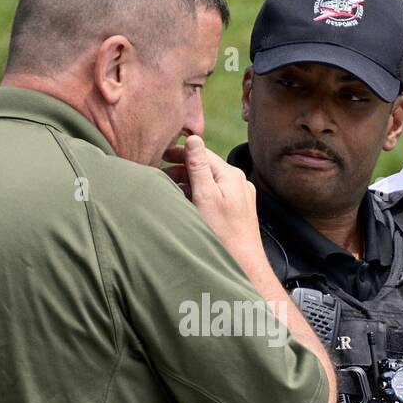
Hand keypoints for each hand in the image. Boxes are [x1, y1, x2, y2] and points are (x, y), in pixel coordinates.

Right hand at [161, 136, 259, 259]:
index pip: (203, 153)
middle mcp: (238, 183)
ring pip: (209, 183)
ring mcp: (239, 198)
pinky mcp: (237, 212)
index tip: (161, 154)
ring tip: (169, 190)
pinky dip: (198, 196)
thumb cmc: (223, 232)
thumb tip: (193, 139)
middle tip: (159, 174)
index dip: (181, 152)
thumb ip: (199, 166)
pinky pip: (215, 196)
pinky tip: (186, 204)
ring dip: (188, 184)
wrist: (243, 263)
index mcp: (231, 175)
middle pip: (205, 168)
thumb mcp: (205, 196)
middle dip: (182, 169)